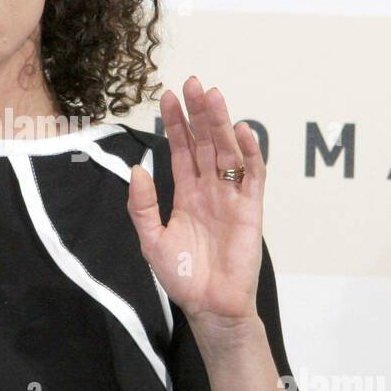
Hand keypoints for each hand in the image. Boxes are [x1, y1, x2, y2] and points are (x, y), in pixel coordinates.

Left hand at [126, 76, 266, 338]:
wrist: (209, 307)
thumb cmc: (183, 278)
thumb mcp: (151, 240)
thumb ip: (142, 206)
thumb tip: (137, 168)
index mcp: (186, 195)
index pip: (181, 150)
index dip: (176, 124)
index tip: (168, 97)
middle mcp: (209, 190)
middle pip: (205, 143)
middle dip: (198, 113)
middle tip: (192, 83)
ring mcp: (231, 197)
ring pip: (226, 151)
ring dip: (221, 123)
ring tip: (213, 96)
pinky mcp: (251, 209)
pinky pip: (253, 175)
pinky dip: (249, 152)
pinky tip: (241, 130)